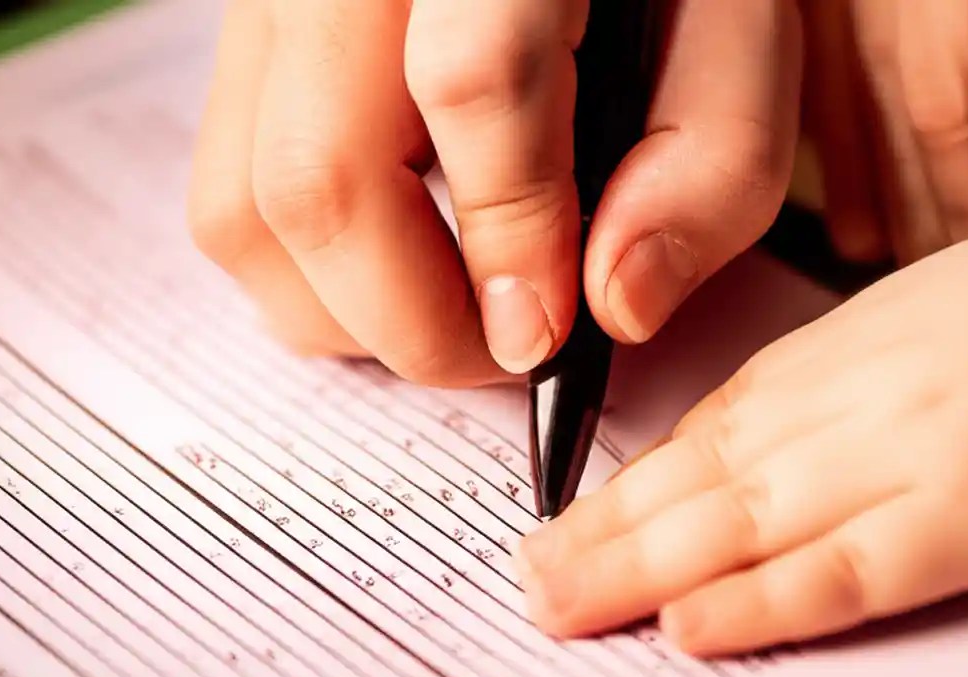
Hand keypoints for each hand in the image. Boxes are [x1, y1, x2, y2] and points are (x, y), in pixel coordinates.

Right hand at [187, 0, 801, 385]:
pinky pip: (230, 196)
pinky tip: (401, 258)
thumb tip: (613, 308)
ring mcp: (269, 1)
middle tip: (500, 350)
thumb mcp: (737, 33)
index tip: (547, 339)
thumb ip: (711, 164)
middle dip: (411, 320)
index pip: (473, 83)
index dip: (513, 240)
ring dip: (347, 311)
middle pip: (314, 175)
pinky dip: (311, 272)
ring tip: (450, 309)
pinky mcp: (242, 48)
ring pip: (241, 212)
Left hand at [515, 199, 967, 655]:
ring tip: (561, 604)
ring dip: (638, 569)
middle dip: (604, 531)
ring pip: (738, 522)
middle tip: (529, 574)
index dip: (628, 482)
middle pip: (699, 476)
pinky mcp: (967, 524)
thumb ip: (841, 372)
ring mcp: (900, 462)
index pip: (707, 426)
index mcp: (841, 348)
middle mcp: (849, 402)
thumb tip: (765, 425)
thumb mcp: (926, 314)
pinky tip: (689, 626)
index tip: (566, 515)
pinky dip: (759, 603)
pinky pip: (842, 574)